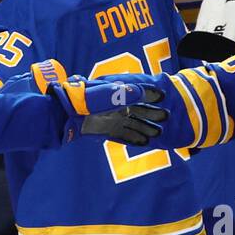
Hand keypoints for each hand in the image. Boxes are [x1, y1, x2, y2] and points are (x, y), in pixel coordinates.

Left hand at [52, 76, 167, 146]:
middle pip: (138, 110)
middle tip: (166, 117)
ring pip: (133, 124)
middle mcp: (117, 106)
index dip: (150, 94)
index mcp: (117, 93)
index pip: (138, 93)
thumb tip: (141, 92)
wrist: (67, 115)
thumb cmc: (85, 100)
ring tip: (159, 133)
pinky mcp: (107, 132)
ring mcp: (112, 120)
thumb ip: (125, 93)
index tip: (163, 96)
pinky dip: (134, 139)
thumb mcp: (107, 93)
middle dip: (152, 113)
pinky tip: (146, 142)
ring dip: (146, 128)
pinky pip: (123, 136)